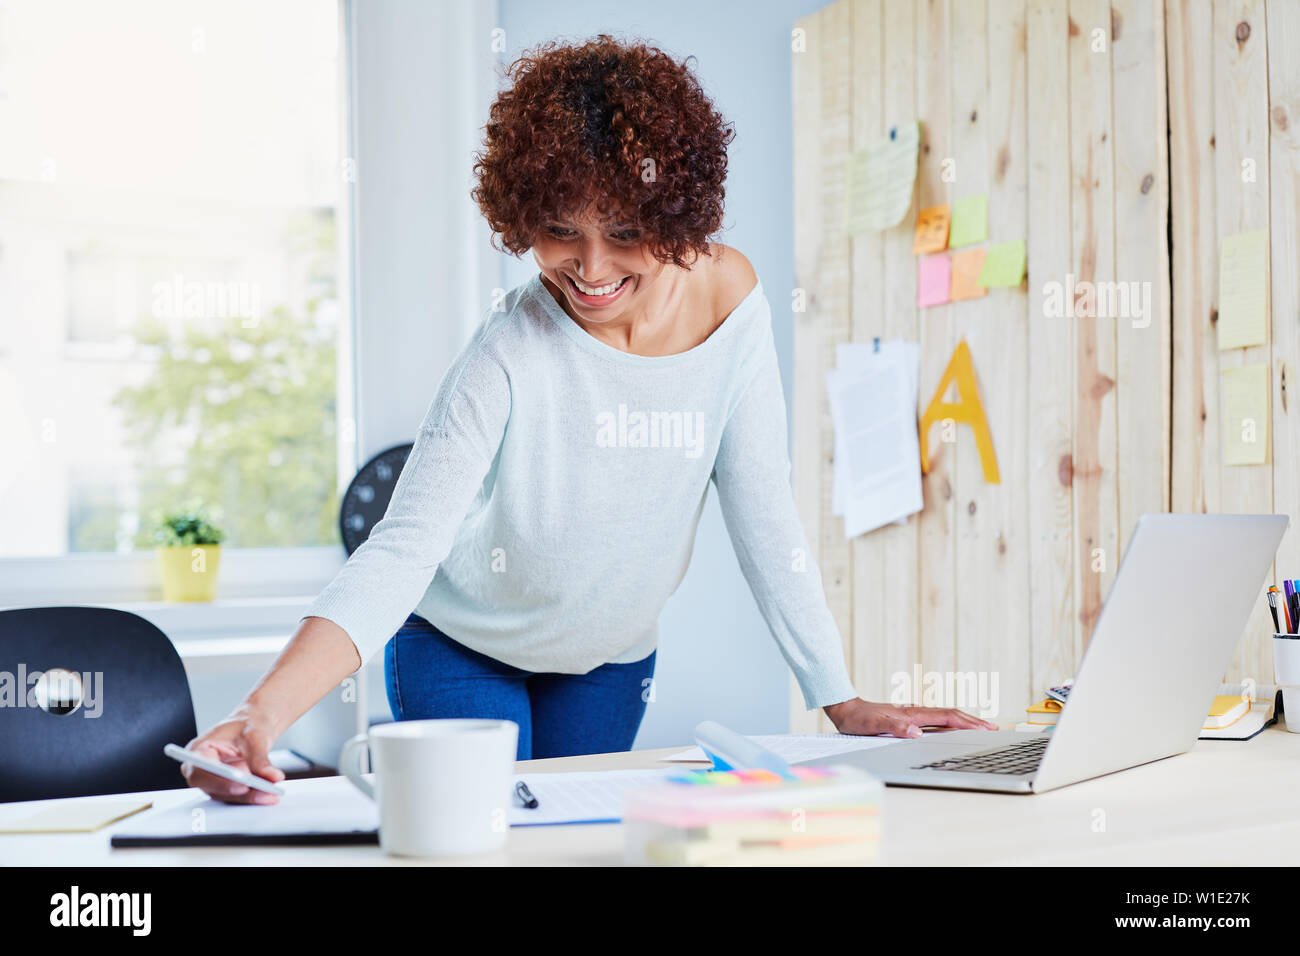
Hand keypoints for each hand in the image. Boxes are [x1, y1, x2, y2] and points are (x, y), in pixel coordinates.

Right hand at [181, 712, 285, 804]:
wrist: (250, 728)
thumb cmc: (245, 727)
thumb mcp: (254, 735)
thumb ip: (260, 757)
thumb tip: (271, 776)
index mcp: (199, 750)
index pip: (200, 770)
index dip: (218, 781)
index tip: (242, 786)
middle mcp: (202, 769)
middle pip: (213, 788)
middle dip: (239, 793)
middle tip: (264, 793)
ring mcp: (213, 781)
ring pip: (227, 796)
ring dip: (249, 798)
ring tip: (271, 795)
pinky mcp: (226, 789)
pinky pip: (237, 797)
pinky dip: (253, 796)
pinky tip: (269, 795)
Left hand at [823, 697, 997, 737]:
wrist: (846, 709)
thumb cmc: (859, 719)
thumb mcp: (874, 725)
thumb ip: (894, 728)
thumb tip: (916, 733)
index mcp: (913, 714)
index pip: (947, 717)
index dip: (968, 723)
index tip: (986, 728)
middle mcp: (916, 712)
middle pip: (952, 715)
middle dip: (974, 721)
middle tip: (994, 729)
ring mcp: (914, 714)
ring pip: (946, 717)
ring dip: (965, 722)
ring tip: (981, 729)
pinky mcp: (909, 719)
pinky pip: (936, 721)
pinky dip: (951, 724)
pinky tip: (954, 730)